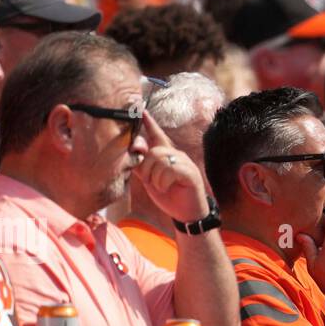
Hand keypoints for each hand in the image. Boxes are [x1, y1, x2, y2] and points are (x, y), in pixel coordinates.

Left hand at [132, 111, 210, 225]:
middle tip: (150, 182)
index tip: (141, 111)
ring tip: (160, 187)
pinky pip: (169, 170)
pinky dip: (163, 182)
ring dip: (155, 178)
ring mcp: (185, 163)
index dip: (149, 123)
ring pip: (160, 160)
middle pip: (154, 151)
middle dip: (147, 168)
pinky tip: (166, 188)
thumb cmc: (169, 196)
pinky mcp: (190, 173)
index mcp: (167, 156)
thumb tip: (134, 149)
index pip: (157, 135)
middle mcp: (177, 155)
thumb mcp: (150, 180)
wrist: (186, 214)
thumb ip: (142, 165)